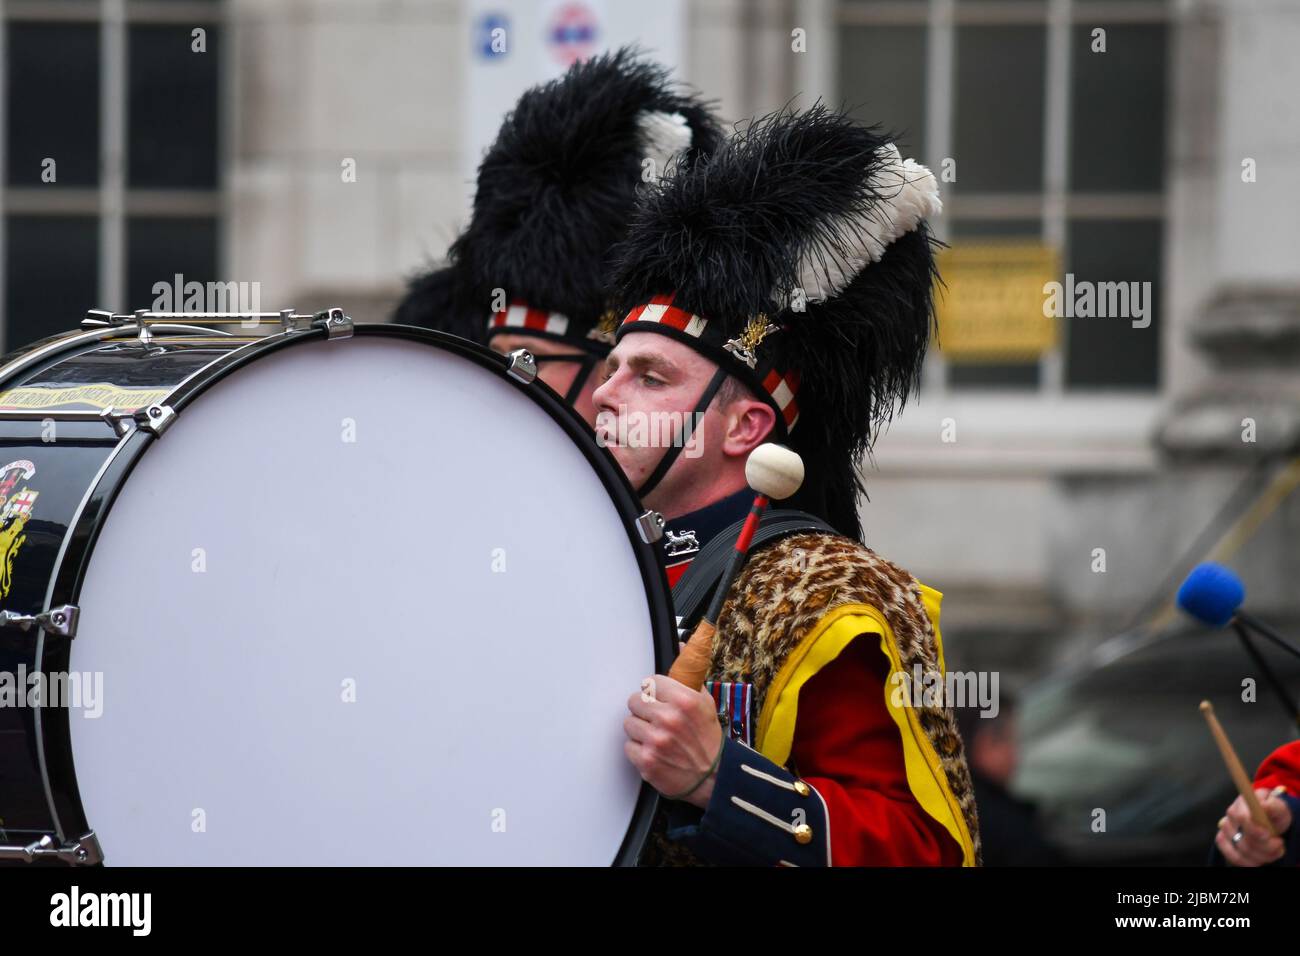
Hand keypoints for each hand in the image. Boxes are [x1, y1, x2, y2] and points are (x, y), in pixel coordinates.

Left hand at [624, 674, 722, 808]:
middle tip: (657, 720)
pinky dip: (638, 750)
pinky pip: (628, 746)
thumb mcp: (705, 702)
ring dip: (640, 730)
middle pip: (634, 701)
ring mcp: (655, 741)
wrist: (714, 776)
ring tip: (657, 737)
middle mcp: (668, 719)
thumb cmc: (708, 738)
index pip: (650, 682)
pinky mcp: (646, 761)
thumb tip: (678, 643)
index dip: (655, 692)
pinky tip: (654, 751)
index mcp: (683, 700)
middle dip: (645, 710)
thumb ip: (688, 675)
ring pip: (629, 723)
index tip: (661, 700)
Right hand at [1214, 787, 1291, 866]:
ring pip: (1241, 850)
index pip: (1242, 818)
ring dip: (1262, 855)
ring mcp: (1225, 829)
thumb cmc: (1273, 813)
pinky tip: (1261, 859)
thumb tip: (1263, 805)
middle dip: (1265, 846)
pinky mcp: (1223, 841)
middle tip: (1279, 843)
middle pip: (1242, 838)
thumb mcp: (1279, 807)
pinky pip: (1232, 856)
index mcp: (1242, 803)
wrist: (1268, 820)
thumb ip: (1273, 806)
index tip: (1268, 835)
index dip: (1254, 830)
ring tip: (1276, 850)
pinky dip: (1249, 862)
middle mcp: (1230, 815)